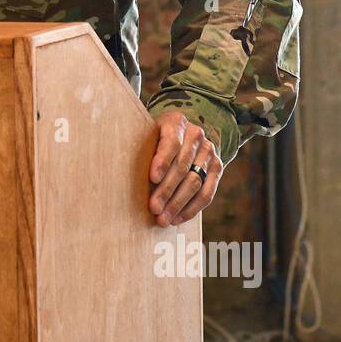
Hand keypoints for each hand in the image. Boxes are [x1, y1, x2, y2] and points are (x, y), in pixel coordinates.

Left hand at [148, 109, 221, 225]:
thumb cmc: (153, 140)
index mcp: (175, 122)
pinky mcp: (217, 167)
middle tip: (154, 208)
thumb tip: (124, 178)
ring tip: (163, 219)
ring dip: (178, 203)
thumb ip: (141, 151)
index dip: (162, 162)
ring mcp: (208, 151)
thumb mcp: (145, 137)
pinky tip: (178, 218)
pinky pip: (207, 192)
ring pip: (195, 181)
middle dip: (167, 190)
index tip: (152, 178)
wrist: (181, 136)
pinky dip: (192, 208)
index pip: (171, 143)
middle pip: (182, 166)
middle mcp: (195, 135)